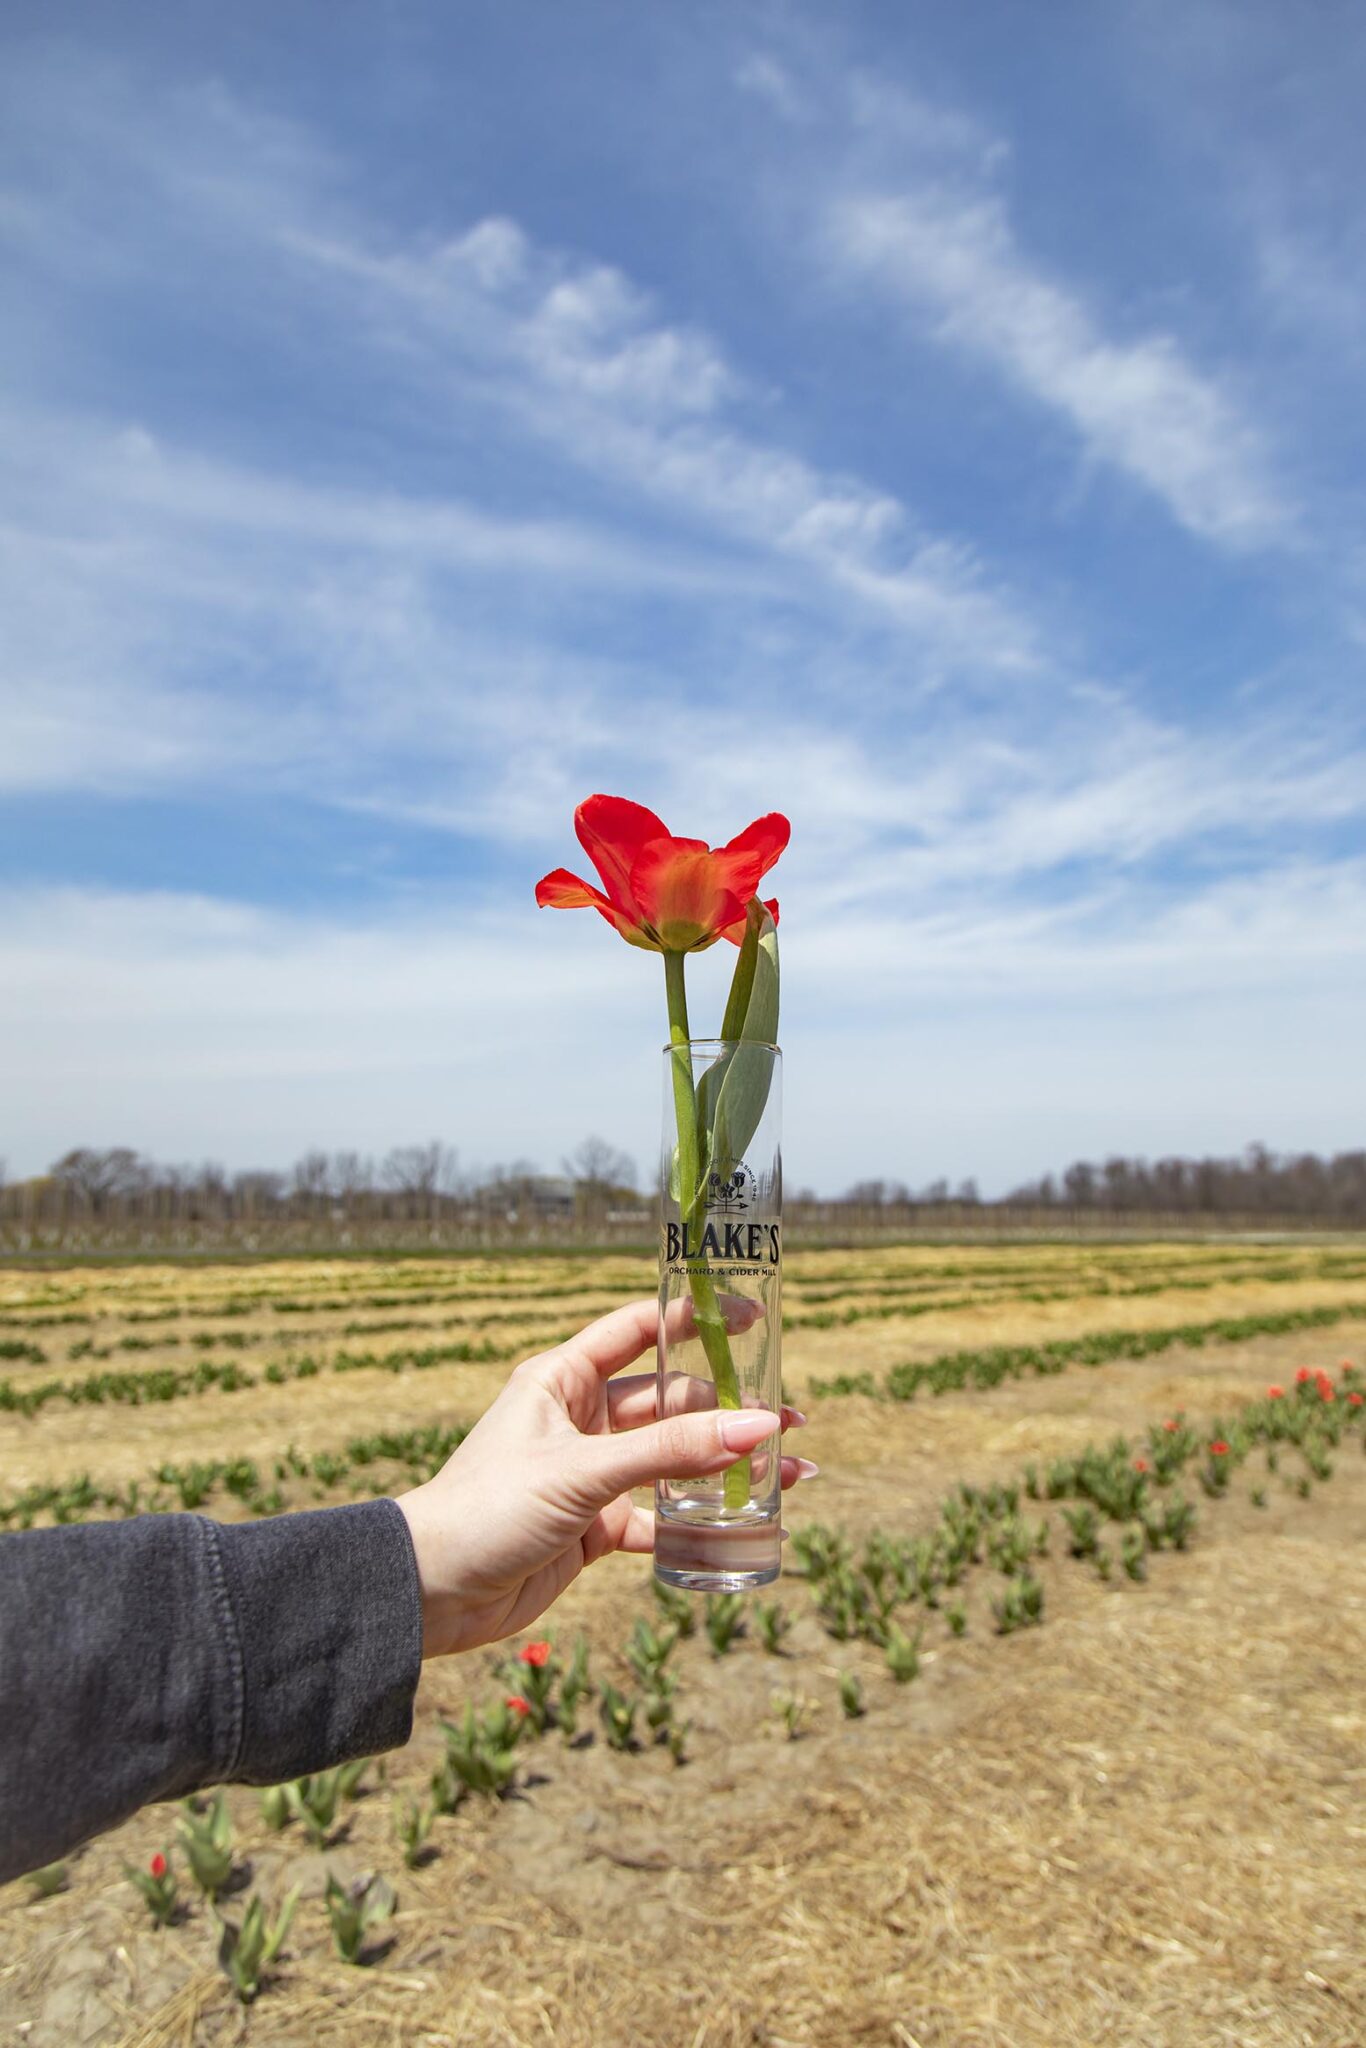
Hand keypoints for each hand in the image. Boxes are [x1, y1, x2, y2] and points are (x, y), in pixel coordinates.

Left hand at [394, 1295, 812, 1655]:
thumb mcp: (583, 1472)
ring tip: (789, 1473)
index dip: (693, 1320)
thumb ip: (669, 1450)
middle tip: (787, 1422)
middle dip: (727, 1410)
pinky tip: (744, 1530)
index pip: (639, 1330)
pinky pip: (658, 1517)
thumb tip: (756, 1426)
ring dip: (723, 1467)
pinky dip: (696, 1524)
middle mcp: (579, 1419)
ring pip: (672, 1461)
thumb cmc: (488, 1508)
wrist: (430, 1592)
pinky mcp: (594, 1526)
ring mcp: (590, 1474)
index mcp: (562, 1379)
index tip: (752, 1318)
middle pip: (669, 1401)